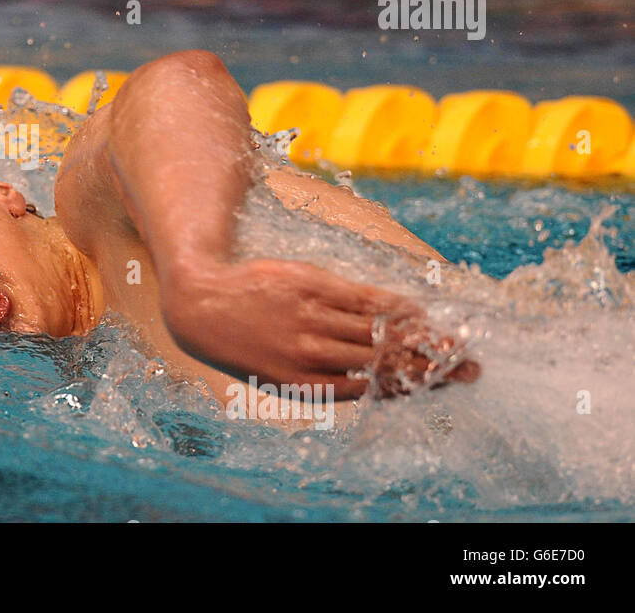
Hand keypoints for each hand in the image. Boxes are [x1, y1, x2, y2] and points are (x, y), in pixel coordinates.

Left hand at [160, 258, 477, 399]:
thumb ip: (326, 380)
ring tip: (455, 341)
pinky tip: (418, 311)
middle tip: (472, 368)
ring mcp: (312, 319)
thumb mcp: (279, 376)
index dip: (414, 386)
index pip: (373, 388)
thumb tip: (374, 385)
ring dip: (424, 336)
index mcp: (305, 385)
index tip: (445, 383)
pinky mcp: (311, 287)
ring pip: (379, 330)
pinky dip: (395, 307)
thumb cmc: (247, 344)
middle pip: (386, 361)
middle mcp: (311, 354)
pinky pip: (363, 299)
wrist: (202, 305)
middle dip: (433, 366)